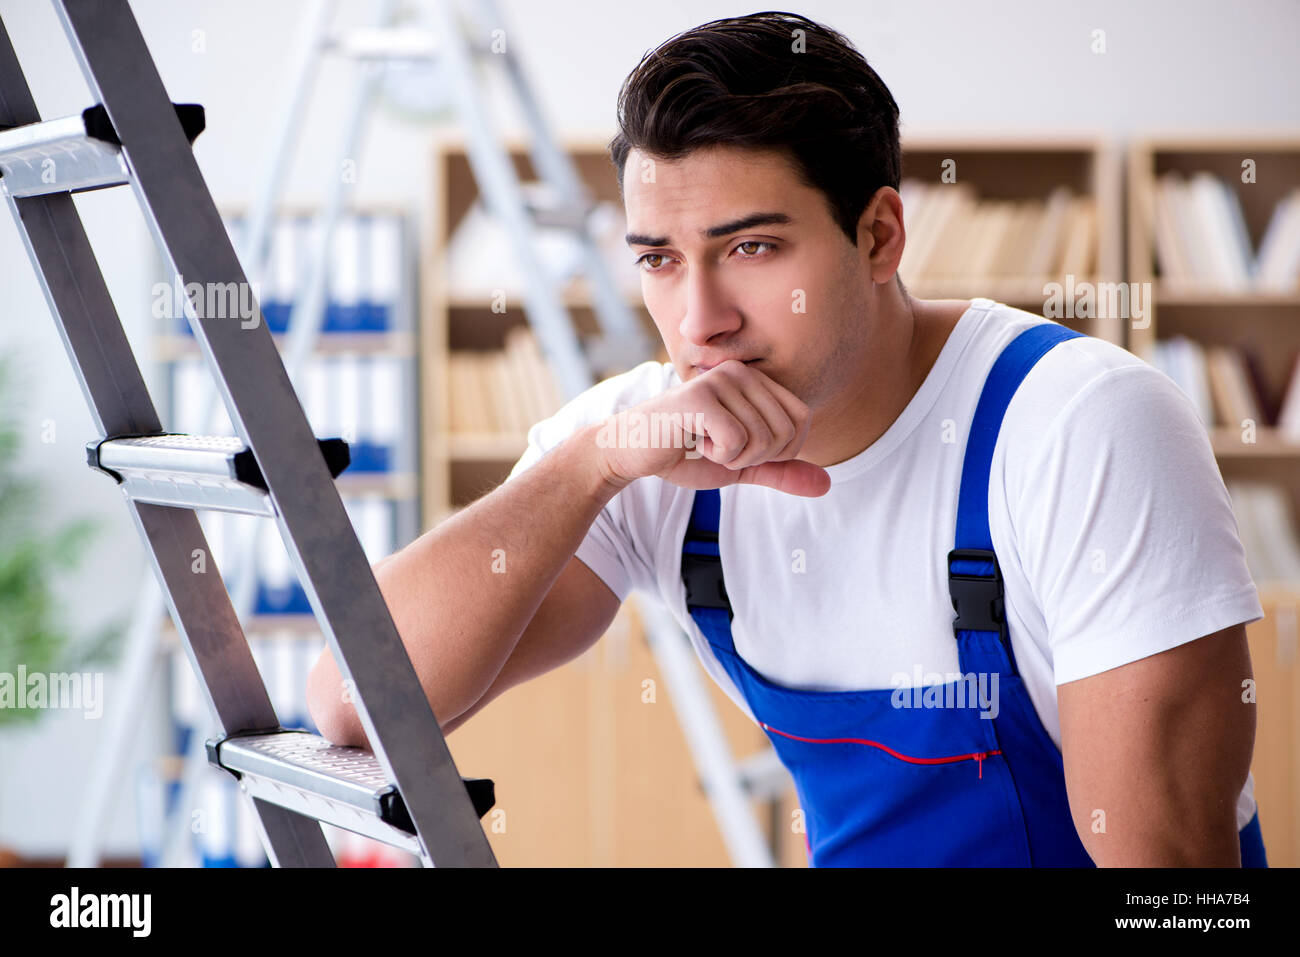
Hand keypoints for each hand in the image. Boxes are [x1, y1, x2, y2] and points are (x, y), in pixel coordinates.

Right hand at [596, 359, 830, 496]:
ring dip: (733, 458)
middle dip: (756, 457)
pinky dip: (718, 456)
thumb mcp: (741, 465)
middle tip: (721, 449)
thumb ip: (781, 471)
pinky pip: (737, 441)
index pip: (802, 420)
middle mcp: (741, 372)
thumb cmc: (684, 453)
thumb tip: (826, 485)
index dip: (780, 451)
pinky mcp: (700, 397)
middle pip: (785, 432)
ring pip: (762, 439)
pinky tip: (694, 442)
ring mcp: (720, 381)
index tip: (741, 449)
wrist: (633, 453)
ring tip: (705, 444)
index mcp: (756, 381)